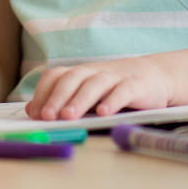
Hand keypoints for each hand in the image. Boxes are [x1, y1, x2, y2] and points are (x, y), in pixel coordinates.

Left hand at [26, 57, 172, 120]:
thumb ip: (62, 99)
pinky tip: (104, 114)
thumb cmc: (114, 87)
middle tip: (48, 117)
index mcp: (80, 72)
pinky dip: (112, 102)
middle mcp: (94, 71)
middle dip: (57, 98)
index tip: (35, 113)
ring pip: (94, 85)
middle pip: (71, 79)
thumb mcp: (87, 91)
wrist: (155, 75)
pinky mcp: (136, 85)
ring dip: (80, 101)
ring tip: (69, 116)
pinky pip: (122, 92)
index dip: (43, 93)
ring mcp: (115, 76)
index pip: (56, 76)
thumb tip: (32, 110)